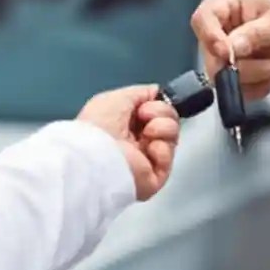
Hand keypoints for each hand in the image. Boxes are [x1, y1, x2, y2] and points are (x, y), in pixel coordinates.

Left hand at [77, 85, 179, 200]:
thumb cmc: (98, 127)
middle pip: (167, 120)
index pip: (153, 110)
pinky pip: (169, 156)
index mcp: (123, 125)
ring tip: (148, 132)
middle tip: (145, 114)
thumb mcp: (118, 97)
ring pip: (171, 135)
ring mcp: (144, 160)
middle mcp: (133, 142)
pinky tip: (149, 149)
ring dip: (163, 127)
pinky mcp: (153, 177)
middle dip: (161, 111)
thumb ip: (141, 93)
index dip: (155, 103)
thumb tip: (156, 92)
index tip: (146, 101)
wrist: (97, 154)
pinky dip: (162, 148)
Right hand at [190, 0, 269, 100]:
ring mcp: (215, 56)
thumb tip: (233, 48)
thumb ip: (256, 33)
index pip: (202, 19)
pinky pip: (235, 91)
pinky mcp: (223, 77)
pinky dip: (259, 88)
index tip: (228, 53)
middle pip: (213, 57)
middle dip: (250, 67)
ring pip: (224, 79)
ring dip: (259, 78)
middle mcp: (213, 30)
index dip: (210, 37)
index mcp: (222, 3)